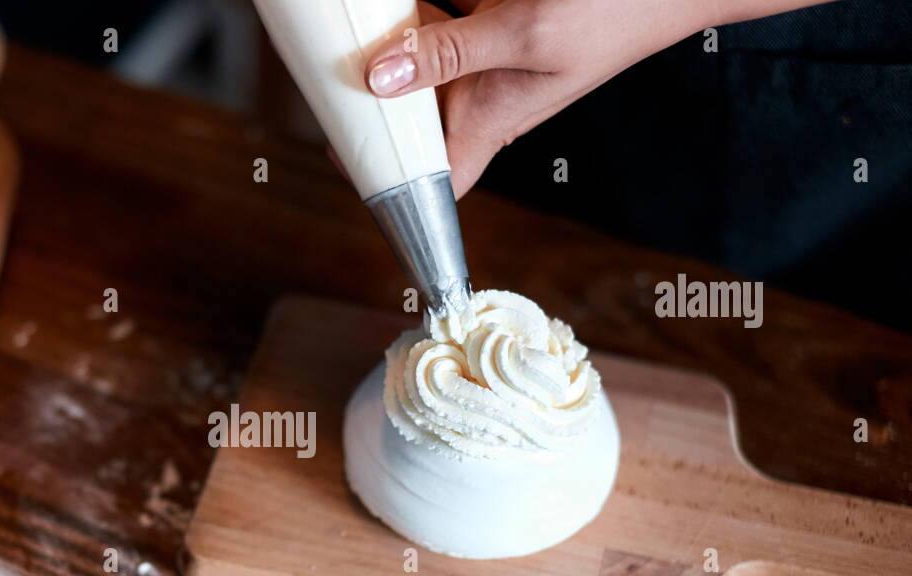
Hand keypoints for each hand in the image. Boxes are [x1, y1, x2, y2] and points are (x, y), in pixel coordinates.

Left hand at [363, 0, 711, 196]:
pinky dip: (413, 10)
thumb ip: (451, 51)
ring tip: (344, 38)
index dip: (397, 186)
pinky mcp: (493, 9)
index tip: (349, 162)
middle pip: (412, 114)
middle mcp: (484, 89)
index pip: (439, 179)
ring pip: (418, 57)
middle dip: (371, 102)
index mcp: (493, 116)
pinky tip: (383, 5)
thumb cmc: (619, 12)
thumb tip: (378, 78)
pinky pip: (441, 15)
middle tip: (325, 79)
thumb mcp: (527, 32)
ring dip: (386, 45)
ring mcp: (486, 47)